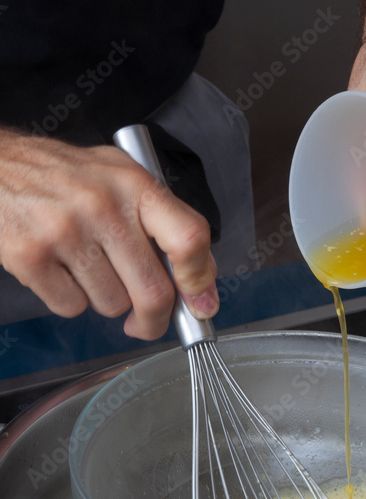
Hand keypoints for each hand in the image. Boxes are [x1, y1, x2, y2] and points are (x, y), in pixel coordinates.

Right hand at [0, 130, 218, 338]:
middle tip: (146, 322)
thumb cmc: (67, 176)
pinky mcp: (31, 257)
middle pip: (153, 290)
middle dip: (154, 319)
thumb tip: (201, 279)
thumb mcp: (123, 178)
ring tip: (87, 266)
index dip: (199, 281)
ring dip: (106, 299)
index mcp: (135, 185)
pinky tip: (62, 269)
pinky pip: (72, 307)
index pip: (188, 237)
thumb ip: (165, 222)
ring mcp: (66, 232)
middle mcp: (103, 207)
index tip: (200, 303)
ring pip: (112, 304)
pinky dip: (71, 299)